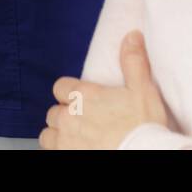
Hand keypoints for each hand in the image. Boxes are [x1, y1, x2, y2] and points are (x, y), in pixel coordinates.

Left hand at [40, 30, 168, 149]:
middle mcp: (68, 117)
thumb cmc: (142, 128)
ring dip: (59, 135)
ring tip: (76, 139)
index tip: (82, 101)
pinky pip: (49, 151)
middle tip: (84, 123)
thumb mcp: (143, 90)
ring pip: (48, 134)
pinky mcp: (63, 156)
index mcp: (83, 95)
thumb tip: (132, 36)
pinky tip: (74, 150)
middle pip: (54, 112)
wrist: (143, 155)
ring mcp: (64, 140)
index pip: (60, 87)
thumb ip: (133, 62)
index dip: (69, 94)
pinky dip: (59, 150)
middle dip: (65, 116)